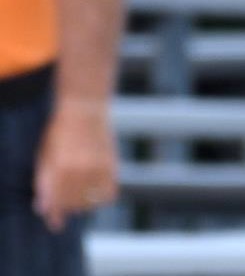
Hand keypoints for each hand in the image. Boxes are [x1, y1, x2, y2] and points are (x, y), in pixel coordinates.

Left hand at [34, 100, 116, 231]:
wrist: (85, 110)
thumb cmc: (59, 132)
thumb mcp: (45, 156)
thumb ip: (43, 183)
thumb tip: (42, 209)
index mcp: (61, 167)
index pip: (57, 201)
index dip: (55, 215)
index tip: (55, 225)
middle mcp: (81, 169)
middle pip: (73, 204)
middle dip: (66, 208)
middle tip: (64, 204)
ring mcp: (99, 167)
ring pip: (91, 201)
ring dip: (83, 204)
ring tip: (78, 196)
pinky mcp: (112, 164)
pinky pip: (109, 193)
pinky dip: (101, 198)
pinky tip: (94, 192)